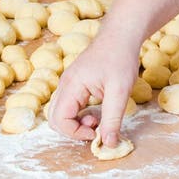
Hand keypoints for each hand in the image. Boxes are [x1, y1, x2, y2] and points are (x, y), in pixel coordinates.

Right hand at [48, 31, 139, 146]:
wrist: (122, 33)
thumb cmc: (121, 58)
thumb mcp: (120, 91)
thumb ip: (112, 118)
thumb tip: (109, 145)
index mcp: (71, 86)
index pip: (59, 120)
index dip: (75, 133)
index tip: (97, 133)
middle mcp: (65, 84)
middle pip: (55, 118)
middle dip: (74, 129)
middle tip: (97, 125)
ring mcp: (69, 82)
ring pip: (62, 111)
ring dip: (78, 121)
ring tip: (100, 115)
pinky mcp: (77, 81)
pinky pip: (70, 103)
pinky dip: (81, 112)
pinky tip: (100, 107)